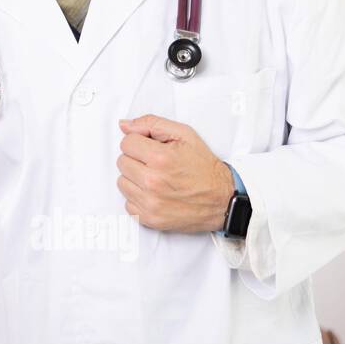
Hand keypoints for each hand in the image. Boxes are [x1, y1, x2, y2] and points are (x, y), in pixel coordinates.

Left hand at [117, 115, 235, 232]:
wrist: (222, 200)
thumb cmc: (205, 169)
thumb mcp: (184, 135)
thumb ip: (152, 124)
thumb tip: (125, 125)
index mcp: (160, 158)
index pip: (126, 143)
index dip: (140, 143)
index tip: (151, 149)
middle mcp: (153, 182)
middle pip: (122, 162)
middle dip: (137, 160)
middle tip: (156, 164)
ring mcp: (150, 202)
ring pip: (122, 182)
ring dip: (135, 179)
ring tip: (156, 178)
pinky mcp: (149, 218)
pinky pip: (128, 203)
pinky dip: (138, 198)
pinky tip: (154, 194)